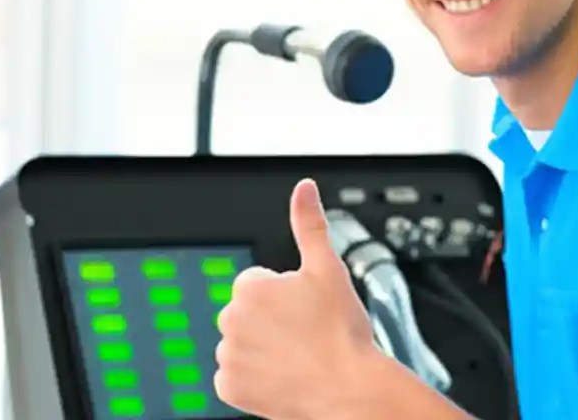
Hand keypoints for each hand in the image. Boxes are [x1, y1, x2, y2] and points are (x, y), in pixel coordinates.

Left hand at [214, 178, 379, 418]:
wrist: (349, 389)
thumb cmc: (341, 332)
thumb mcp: (328, 268)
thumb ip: (309, 224)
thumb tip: (304, 187)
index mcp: (250, 287)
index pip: (258, 284)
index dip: (286, 295)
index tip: (305, 310)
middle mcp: (230, 319)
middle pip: (247, 314)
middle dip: (270, 321)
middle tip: (304, 333)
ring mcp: (228, 356)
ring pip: (242, 344)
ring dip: (262, 349)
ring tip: (297, 356)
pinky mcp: (229, 387)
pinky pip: (235, 377)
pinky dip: (254, 379)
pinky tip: (281, 376)